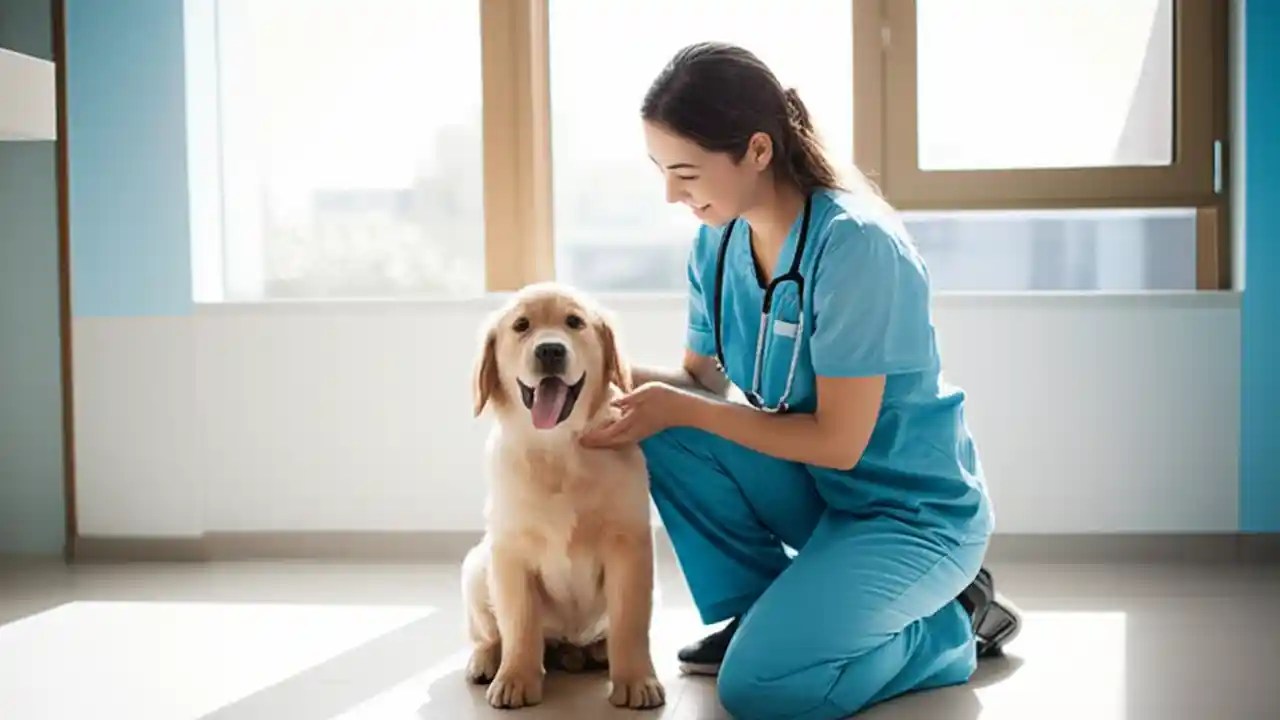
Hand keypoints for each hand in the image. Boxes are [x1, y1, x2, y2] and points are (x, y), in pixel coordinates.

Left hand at [580, 382, 695, 447]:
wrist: (682, 408)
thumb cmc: (664, 398)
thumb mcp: (643, 393)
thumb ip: (626, 400)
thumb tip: (611, 404)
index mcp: (631, 423)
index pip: (608, 434)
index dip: (593, 438)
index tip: (580, 440)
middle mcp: (634, 432)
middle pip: (611, 442)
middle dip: (596, 443)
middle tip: (582, 442)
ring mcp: (639, 433)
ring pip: (617, 442)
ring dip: (605, 442)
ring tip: (593, 439)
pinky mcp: (643, 431)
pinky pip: (624, 439)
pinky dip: (613, 439)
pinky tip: (610, 433)